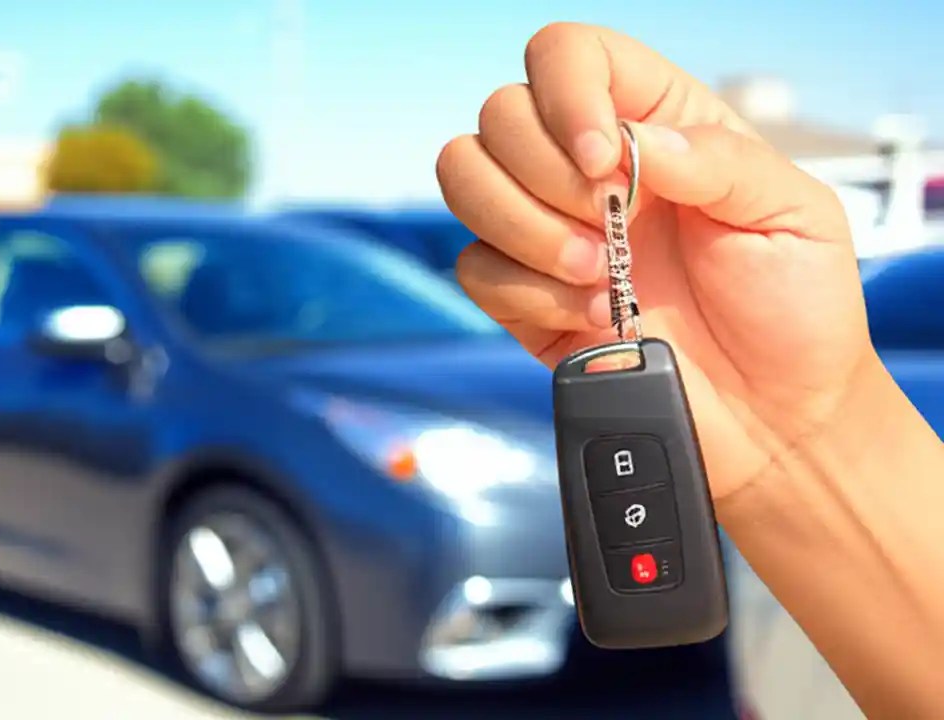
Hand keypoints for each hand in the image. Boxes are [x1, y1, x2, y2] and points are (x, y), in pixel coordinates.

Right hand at [436, 23, 875, 501]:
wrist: (771, 420)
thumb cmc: (795, 312)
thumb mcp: (795, 215)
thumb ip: (719, 159)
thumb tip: (635, 142)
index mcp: (658, 122)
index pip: (571, 55)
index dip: (567, 91)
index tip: (604, 159)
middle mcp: (591, 168)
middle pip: (500, 112)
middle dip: (546, 174)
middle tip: (609, 225)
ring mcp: (548, 231)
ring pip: (464, 176)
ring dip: (524, 227)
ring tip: (596, 273)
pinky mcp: (523, 296)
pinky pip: (474, 266)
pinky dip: (527, 292)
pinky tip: (591, 315)